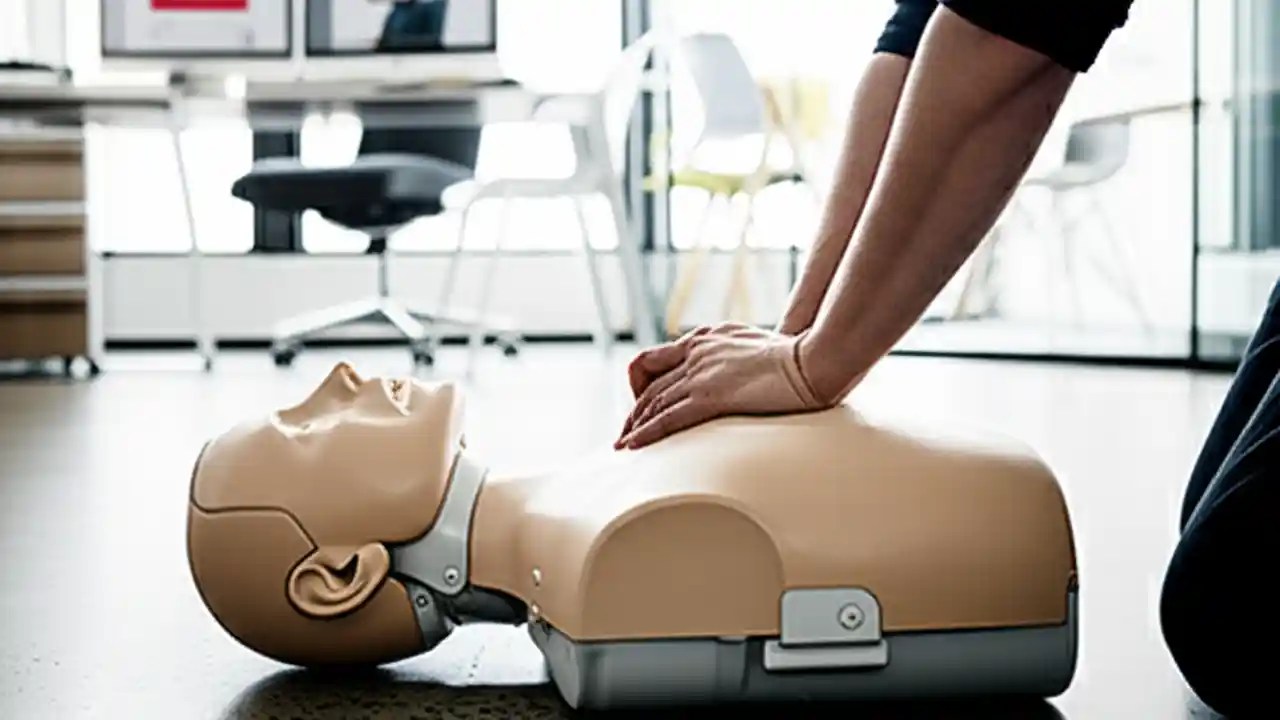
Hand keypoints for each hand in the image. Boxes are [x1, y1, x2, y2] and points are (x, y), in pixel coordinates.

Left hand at [615, 323, 831, 449]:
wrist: (815, 360)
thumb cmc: (799, 357)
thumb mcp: (756, 346)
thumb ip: (736, 356)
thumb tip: (740, 375)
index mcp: (705, 336)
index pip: (658, 358)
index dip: (642, 383)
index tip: (642, 403)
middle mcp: (696, 350)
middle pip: (648, 381)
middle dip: (633, 409)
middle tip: (626, 431)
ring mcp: (702, 373)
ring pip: (653, 402)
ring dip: (634, 425)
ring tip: (623, 445)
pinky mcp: (711, 397)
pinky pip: (667, 419)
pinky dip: (646, 434)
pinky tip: (633, 447)